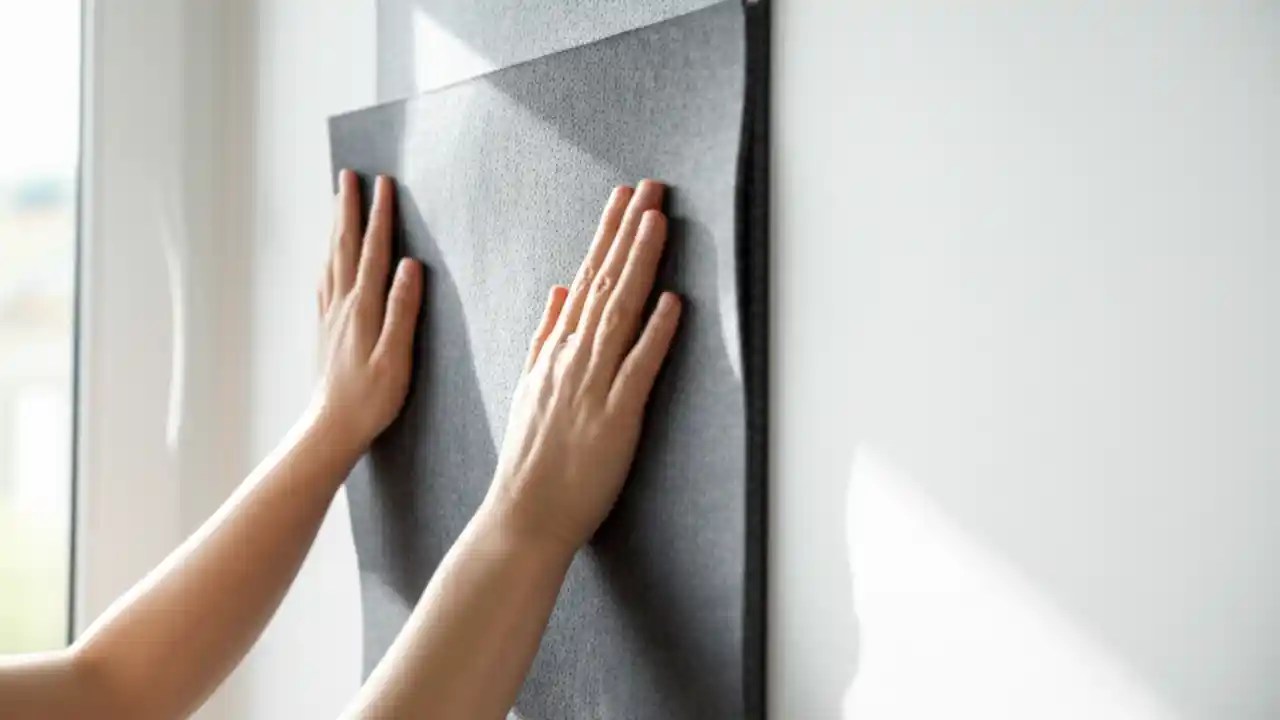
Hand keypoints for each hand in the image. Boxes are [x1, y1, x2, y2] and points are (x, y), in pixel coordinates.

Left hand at [312, 171, 423, 453]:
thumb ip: (403, 310)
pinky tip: (329, 255)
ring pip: (332, 259)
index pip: (375, 251)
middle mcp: (343, 305)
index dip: (380, 216)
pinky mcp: (326, 328)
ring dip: (337, 227)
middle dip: (349, 208)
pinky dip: (328, 256)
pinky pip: (325, 279)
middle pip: (346, 245)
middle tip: (348, 176)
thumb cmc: (371, 399)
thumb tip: (410, 265)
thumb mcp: (396, 357)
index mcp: (363, 308)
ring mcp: (331, 315)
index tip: (383, 185)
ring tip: (338, 202)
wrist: (332, 426)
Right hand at [483, 180, 682, 552]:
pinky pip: (638, 369)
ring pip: (619, 312)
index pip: (585, 280)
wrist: (522, 516)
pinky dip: (655, 334)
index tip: (625, 199)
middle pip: (604, 283)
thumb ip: (544, 336)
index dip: (607, 236)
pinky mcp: (614, 418)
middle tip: (650, 187)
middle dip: (628, 231)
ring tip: (657, 220)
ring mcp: (592, 386)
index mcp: (555, 351)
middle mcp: (572, 359)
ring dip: (640, 264)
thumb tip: (559, 290)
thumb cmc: (531, 460)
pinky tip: (673, 302)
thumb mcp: (528, 386)